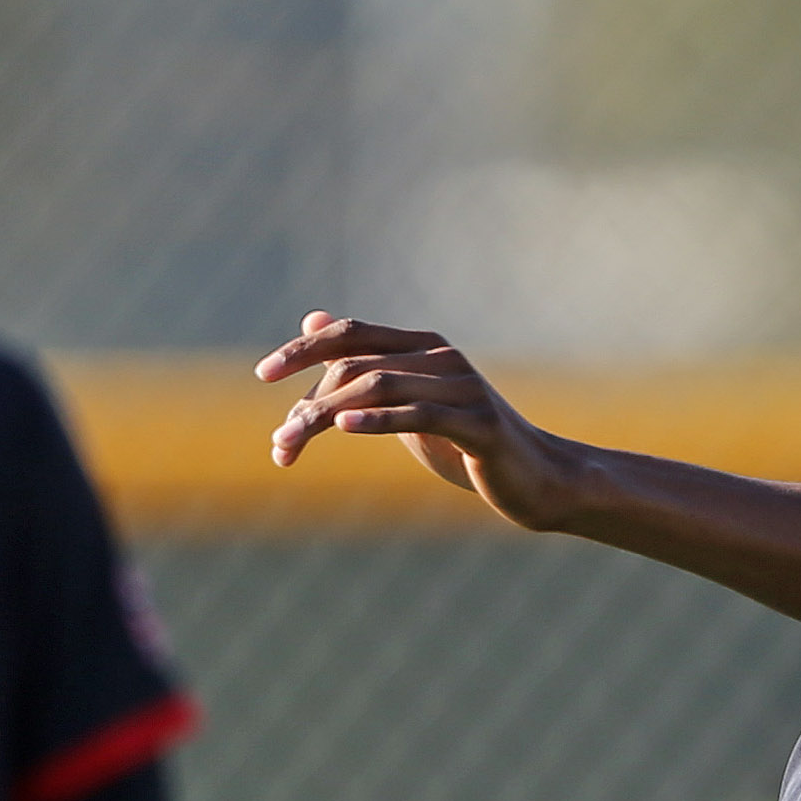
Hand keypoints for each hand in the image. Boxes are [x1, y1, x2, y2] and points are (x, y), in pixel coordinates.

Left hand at [256, 314, 584, 526]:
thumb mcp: (407, 402)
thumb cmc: (466, 444)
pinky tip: (343, 427)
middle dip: (308, 404)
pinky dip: (377, 419)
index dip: (305, 349)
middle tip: (279, 444)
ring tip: (292, 446)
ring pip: (379, 387)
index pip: (352, 333)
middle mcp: (442, 357)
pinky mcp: (480, 424)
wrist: (536, 480)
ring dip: (326, 418)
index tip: (264, 374)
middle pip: (356, 365)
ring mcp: (464, 387)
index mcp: (423, 347)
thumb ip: (364, 365)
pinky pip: (420, 414)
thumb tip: (312, 320)